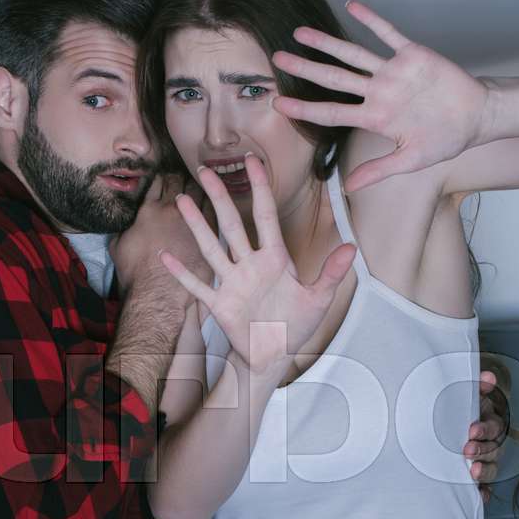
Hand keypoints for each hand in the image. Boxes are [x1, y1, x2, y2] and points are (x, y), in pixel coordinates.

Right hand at [111, 173, 208, 290]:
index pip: (158, 181)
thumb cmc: (135, 273)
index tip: (163, 176)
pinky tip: (213, 206)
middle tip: (182, 177)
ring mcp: (193, 221)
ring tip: (202, 186)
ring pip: (200, 193)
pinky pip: (214, 213)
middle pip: (179, 182)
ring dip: (200, 187)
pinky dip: (213, 206)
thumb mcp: (117, 247)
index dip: (161, 176)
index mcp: (149, 209)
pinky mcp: (210, 236)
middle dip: (181, 177)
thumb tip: (126, 224)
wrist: (158, 293)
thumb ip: (123, 229)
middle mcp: (172, 210)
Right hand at [157, 153, 355, 374]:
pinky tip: (167, 256)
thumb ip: (332, 273)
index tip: (252, 161)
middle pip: (232, 224)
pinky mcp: (220, 304)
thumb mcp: (319, 299)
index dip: (260, 187)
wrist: (274, 357)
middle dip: (220, 196)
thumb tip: (352, 248)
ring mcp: (232, 283)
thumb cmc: (295, 326)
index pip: (266, 215)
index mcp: (275, 259)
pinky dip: (183, 272)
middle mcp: (250, 265)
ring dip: (197, 224)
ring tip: (183, 200)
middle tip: (206, 169)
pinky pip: (198, 286)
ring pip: (211, 247)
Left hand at [270, 0, 491, 192]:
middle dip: (305, 69)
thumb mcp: (411, 160)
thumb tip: (348, 187)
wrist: (476, 117)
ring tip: (300, 33)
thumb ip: (379, 170)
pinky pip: (388, 33)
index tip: (278, 105)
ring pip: (353, 54)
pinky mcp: (412, 54)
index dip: (304, 109)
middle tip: (276, 60)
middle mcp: (377, 92)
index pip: (331, 112)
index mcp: (374, 117)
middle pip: (333, 78)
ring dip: (327, 43)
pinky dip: (371, 20)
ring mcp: (392, 72)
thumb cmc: (444, 139)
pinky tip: (352, 6)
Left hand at [464, 369, 509, 503]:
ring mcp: (485, 462)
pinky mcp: (478, 479)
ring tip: (473, 472)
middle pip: (494, 449)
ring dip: (484, 471)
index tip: (471, 430)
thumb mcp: (463, 398)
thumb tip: (488, 377)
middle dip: (482, 450)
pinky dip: (483, 493)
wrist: (439, 427)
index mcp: (489, 423)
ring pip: (491, 468)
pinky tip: (479, 494)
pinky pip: (485, 489)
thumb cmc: (454, 413)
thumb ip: (475, 387)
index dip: (485, 429)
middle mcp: (491, 444)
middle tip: (467, 450)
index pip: (494, 426)